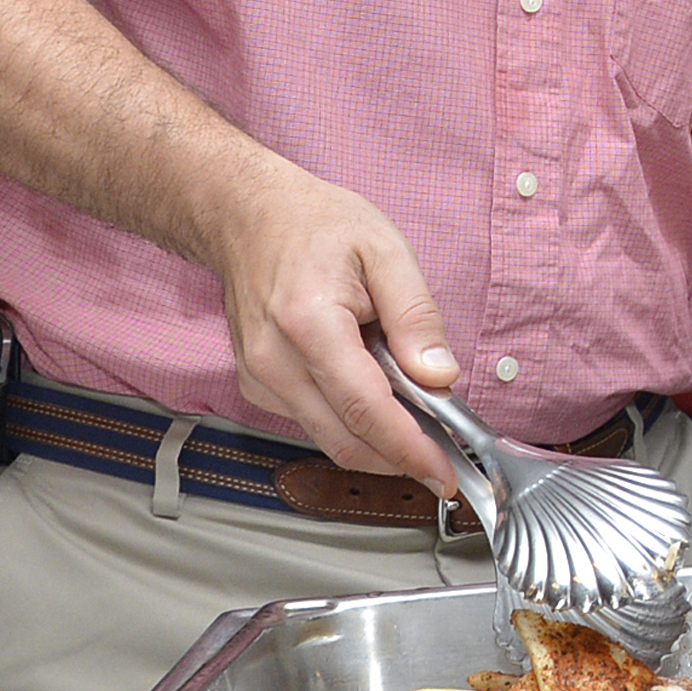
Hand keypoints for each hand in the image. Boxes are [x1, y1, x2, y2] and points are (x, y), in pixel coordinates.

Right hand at [200, 158, 459, 492]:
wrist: (246, 216)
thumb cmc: (316, 224)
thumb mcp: (385, 250)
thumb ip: (416, 316)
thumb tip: (439, 376)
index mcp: (310, 325)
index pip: (366, 410)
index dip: (410, 450)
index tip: (444, 474)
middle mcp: (275, 362)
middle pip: (346, 439)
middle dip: (400, 459)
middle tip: (445, 461)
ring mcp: (259, 378)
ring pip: (328, 437)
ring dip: (376, 441)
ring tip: (416, 416)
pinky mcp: (256, 385)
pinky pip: (311, 420)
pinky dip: (349, 421)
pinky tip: (374, 392)